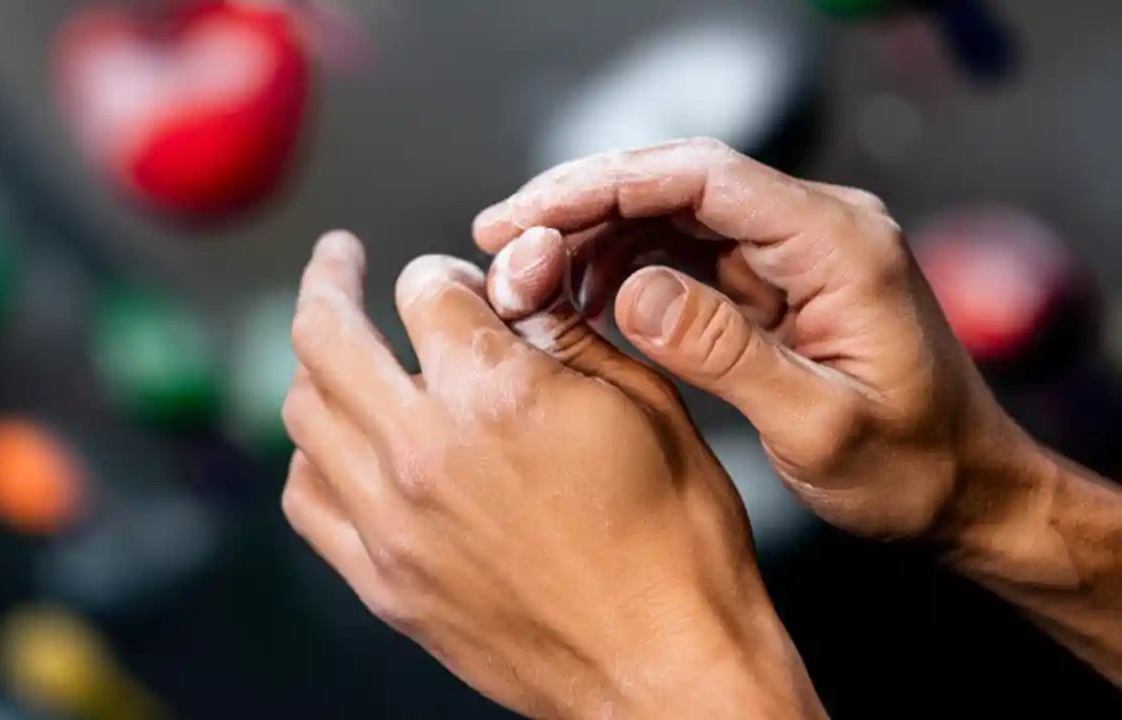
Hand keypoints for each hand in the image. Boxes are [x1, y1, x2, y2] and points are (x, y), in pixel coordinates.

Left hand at [283, 230, 823, 718]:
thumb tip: (516, 274)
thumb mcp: (646, 405)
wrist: (665, 672)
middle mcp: (426, 453)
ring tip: (336, 346)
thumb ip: (564, 329)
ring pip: (303, 411)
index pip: (423, 287)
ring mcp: (392, 523)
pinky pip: (306, 499)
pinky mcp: (383, 581)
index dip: (447, 272)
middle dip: (330, 277)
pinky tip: (338, 441)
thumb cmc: (676, 545)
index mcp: (497, 396)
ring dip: (315, 363)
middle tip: (337, 258)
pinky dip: (311, 453)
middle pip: (327, 334)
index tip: (462, 285)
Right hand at [474, 138, 1031, 541]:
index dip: (605, 185)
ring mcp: (795, 253)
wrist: (966, 492)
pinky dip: (626, 267)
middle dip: (583, 203)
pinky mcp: (776, 282)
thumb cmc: (913, 469)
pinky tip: (583, 297)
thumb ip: (727, 354)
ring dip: (596, 234)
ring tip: (531, 277)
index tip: (531, 214)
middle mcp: (818, 230)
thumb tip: (631, 293)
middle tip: (503, 238)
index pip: (704, 176)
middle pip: (679, 181)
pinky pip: (686, 253)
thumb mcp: (821, 428)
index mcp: (840, 245)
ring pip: (673, 213)